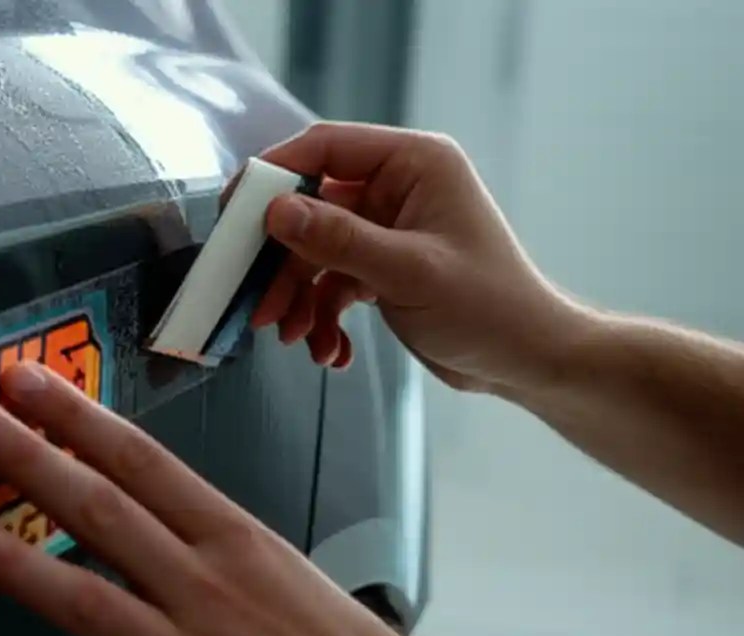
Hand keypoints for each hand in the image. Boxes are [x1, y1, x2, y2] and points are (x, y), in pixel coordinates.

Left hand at [0, 362, 426, 635]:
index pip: (142, 460)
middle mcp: (206, 590)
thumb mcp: (275, 565)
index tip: (25, 384)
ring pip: (79, 597)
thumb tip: (123, 494)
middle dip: (25, 458)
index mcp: (236, 539)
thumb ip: (199, 533)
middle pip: (100, 510)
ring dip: (6, 556)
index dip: (75, 416)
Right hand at [249, 121, 583, 392]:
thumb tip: (275, 212)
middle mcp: (397, 188)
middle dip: (282, 261)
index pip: (325, 147)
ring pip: (314, 251)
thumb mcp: (408, 272)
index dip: (274, 174)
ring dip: (298, 297)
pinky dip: (322, 316)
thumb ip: (338, 240)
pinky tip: (329, 350)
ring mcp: (386, 228)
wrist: (527, 361)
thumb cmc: (491, 307)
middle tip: (257, 299)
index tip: (235, 211)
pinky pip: (330, 282)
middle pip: (310, 207)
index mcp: (414, 163)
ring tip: (292, 336)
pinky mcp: (381, 266)